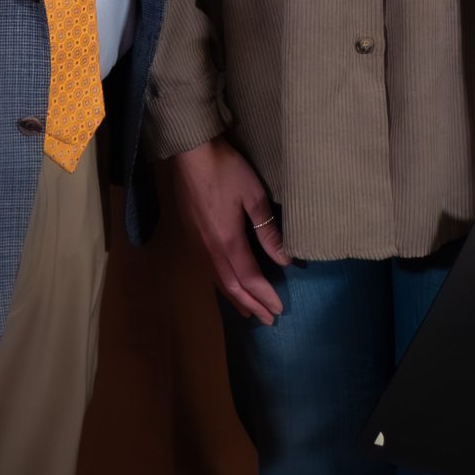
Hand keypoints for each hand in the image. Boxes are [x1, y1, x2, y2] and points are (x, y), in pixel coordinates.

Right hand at [167, 138, 290, 324]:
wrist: (190, 153)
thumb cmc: (226, 170)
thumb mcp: (254, 196)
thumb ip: (268, 231)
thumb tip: (285, 260)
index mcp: (227, 241)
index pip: (249, 278)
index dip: (264, 296)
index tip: (279, 310)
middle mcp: (209, 249)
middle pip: (232, 286)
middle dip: (251, 305)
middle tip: (267, 320)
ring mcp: (196, 244)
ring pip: (216, 281)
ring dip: (235, 298)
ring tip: (248, 311)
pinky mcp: (190, 236)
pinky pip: (207, 270)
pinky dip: (221, 284)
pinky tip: (225, 284)